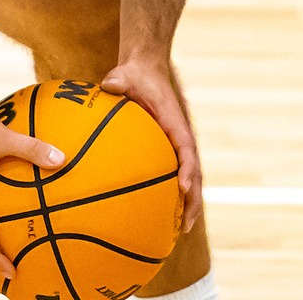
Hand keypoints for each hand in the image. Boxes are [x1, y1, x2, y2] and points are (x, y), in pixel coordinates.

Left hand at [103, 59, 201, 232]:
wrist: (146, 70)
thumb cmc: (136, 74)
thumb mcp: (125, 73)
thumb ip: (118, 79)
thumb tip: (108, 85)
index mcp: (174, 122)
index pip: (186, 147)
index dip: (187, 168)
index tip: (184, 187)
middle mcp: (179, 137)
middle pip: (193, 172)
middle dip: (193, 199)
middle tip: (185, 226)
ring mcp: (174, 145)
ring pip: (186, 179)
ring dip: (186, 204)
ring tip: (178, 231)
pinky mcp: (166, 150)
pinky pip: (171, 175)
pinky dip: (171, 196)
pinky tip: (156, 216)